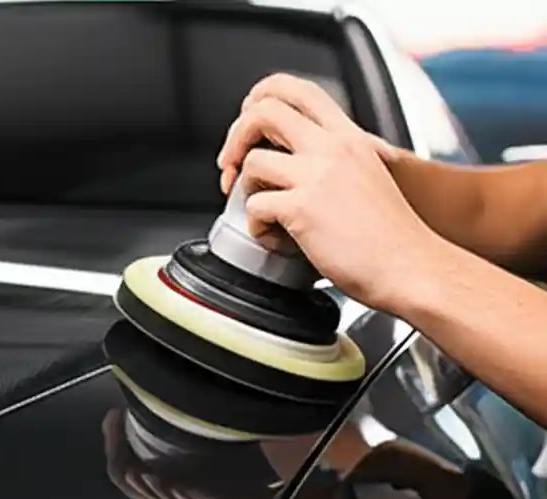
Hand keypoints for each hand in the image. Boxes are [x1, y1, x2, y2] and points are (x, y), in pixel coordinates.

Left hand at [214, 73, 445, 311]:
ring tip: (267, 215)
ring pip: (252, 162)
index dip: (261, 97)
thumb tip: (294, 160)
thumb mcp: (369, 175)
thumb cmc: (391, 235)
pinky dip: (257, 228)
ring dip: (246, 192)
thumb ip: (336, 160)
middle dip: (235, 137)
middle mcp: (333, 149)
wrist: (411, 267)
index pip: (298, 89)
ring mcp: (317, 176)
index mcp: (349, 138)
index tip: (247, 122)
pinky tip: (278, 240)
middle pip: (263, 111)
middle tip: (230, 166)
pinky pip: (255, 207)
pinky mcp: (303, 208)